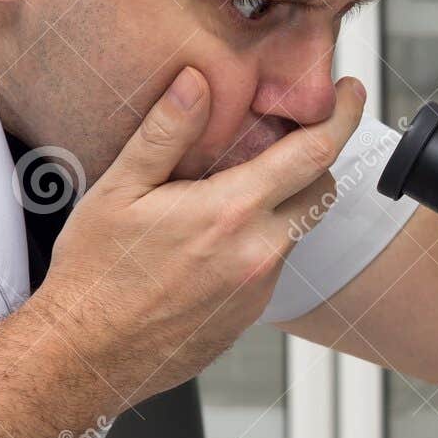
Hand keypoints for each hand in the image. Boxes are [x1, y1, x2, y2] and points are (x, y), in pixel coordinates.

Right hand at [33, 67, 364, 405]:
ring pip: (295, 230)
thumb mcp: (118, 190)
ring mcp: (258, 289)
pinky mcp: (250, 316)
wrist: (87, 357)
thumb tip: (196, 81)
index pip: (314, 154)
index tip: (350, 93)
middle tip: (280, 137)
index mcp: (231, 213)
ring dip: (279, 203)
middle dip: (311, 158)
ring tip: (226, 190)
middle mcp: (258, 253)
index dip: (342, 116)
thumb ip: (165, 132)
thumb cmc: (94, 276)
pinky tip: (210, 239)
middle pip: (320, 191)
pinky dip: (257, 240)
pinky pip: (271, 265)